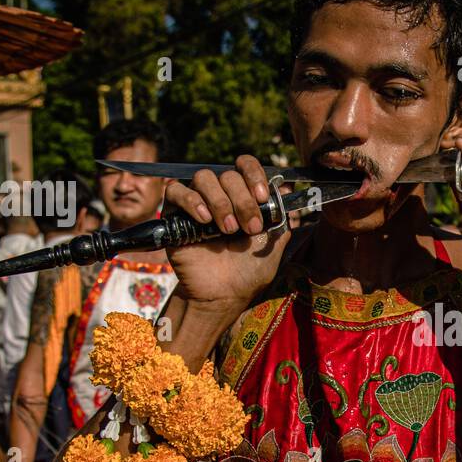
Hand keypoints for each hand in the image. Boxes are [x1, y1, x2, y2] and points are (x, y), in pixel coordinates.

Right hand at [162, 154, 290, 310]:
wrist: (223, 295)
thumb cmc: (248, 271)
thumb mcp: (275, 244)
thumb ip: (282, 216)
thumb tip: (287, 188)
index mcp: (244, 197)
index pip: (246, 166)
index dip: (254, 174)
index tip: (262, 196)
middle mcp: (221, 195)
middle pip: (228, 174)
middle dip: (242, 200)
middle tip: (249, 227)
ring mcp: (197, 202)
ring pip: (204, 177)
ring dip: (220, 201)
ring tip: (227, 229)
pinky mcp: (174, 214)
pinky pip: (176, 190)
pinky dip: (191, 201)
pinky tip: (204, 220)